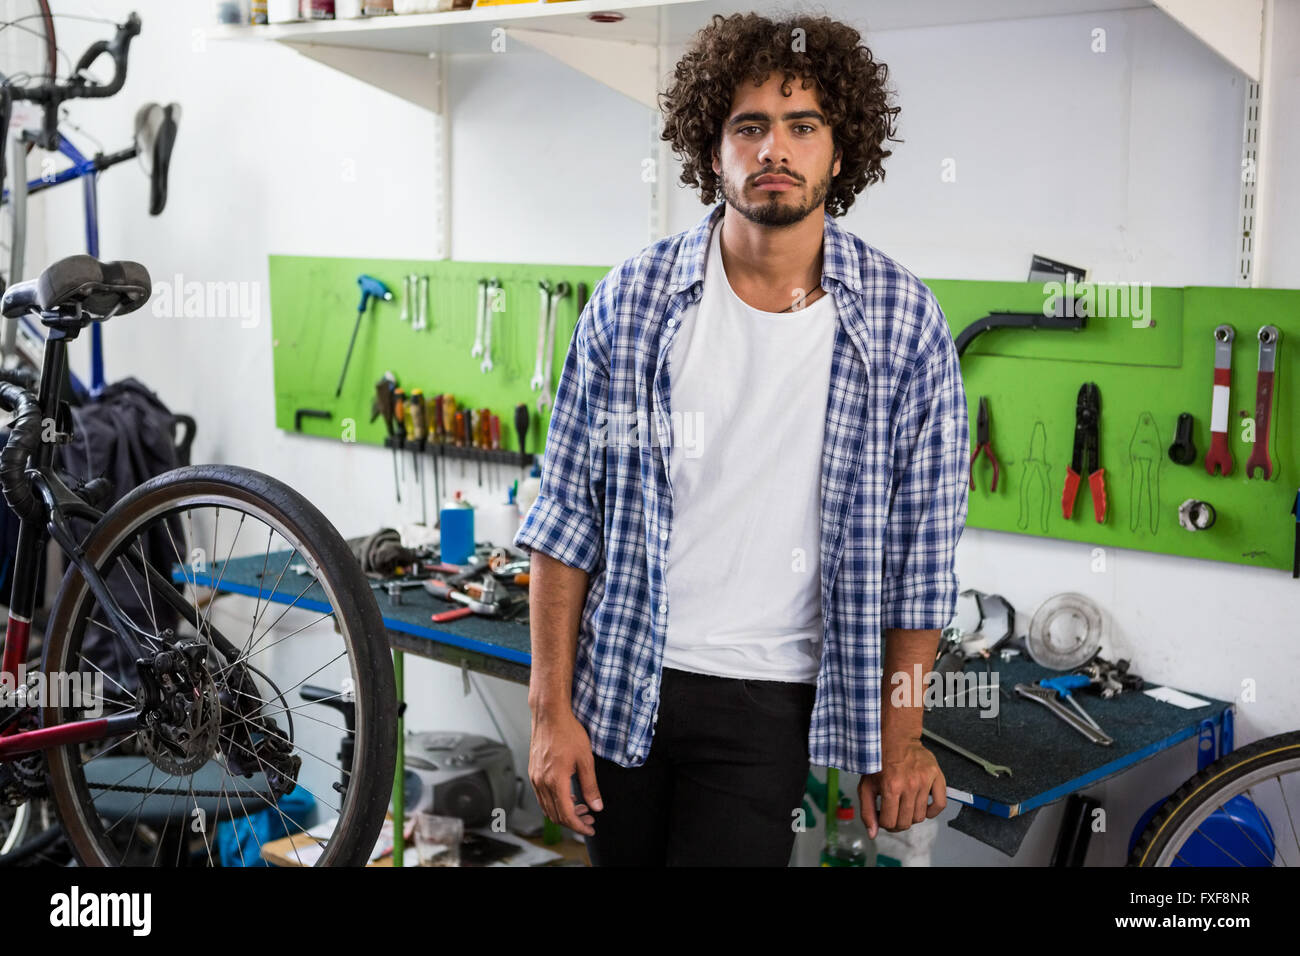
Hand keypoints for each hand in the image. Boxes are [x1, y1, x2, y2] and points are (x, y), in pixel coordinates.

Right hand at [528, 707, 602, 836]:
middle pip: (555, 815)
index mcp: (556, 781)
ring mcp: (535, 778)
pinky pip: (542, 797)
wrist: (550, 716)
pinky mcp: (533, 773)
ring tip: (581, 809)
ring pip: (547, 807)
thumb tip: (596, 806)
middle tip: (589, 820)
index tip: (590, 829)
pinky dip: (555, 802)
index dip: (579, 826)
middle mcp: (542, 783)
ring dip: (563, 813)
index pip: (567, 815)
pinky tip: (568, 797)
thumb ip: (590, 786)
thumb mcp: (586, 760)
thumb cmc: (568, 733)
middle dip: (573, 822)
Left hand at [858, 738, 945, 838]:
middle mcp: (909, 785)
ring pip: (921, 816)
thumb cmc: (879, 760)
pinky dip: (933, 812)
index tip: (883, 815)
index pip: (890, 823)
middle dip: (896, 823)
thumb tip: (872, 834)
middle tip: (893, 813)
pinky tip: (923, 807)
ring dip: (911, 816)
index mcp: (891, 787)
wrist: (896, 738)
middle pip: (906, 822)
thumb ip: (867, 811)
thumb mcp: (866, 784)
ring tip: (904, 805)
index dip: (884, 823)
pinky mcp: (936, 776)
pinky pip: (940, 804)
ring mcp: (924, 781)